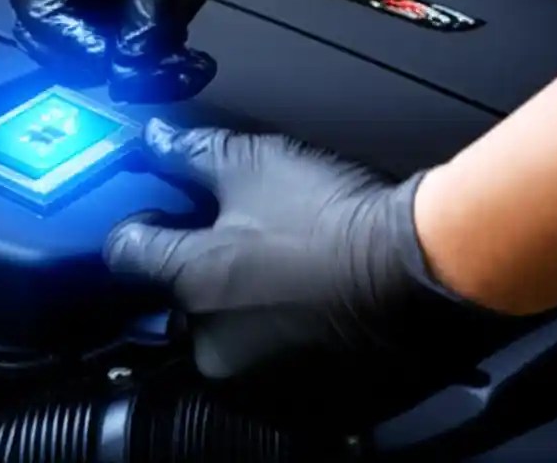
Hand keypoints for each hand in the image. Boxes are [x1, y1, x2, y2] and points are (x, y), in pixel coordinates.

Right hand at [12, 0, 300, 101]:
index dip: (59, 36)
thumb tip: (134, 52)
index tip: (97, 57)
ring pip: (110, 52)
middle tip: (134, 71)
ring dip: (142, 71)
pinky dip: (169, 64)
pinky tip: (191, 62)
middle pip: (63, 38)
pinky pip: (152, 47)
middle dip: (96, 62)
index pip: (35, 0)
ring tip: (176, 68)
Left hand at [104, 120, 521, 395]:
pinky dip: (290, 355)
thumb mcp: (258, 165)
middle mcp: (212, 346)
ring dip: (249, 321)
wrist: (429, 275)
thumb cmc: (347, 222)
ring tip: (299, 285)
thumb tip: (154, 141)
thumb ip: (192, 154)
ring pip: (231, 346)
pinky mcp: (301, 414)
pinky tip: (321, 319)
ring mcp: (257, 387)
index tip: (164, 223)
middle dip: (209, 281)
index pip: (127, 254)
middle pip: (183, 307)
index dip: (145, 229)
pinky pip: (277, 381)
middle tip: (258, 252)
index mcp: (191, 283)